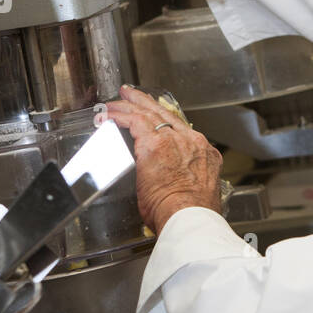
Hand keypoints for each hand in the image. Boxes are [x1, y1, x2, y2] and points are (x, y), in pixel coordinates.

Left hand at [104, 86, 222, 234]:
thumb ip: (184, 183)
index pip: (183, 130)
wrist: (190, 217)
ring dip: (129, 107)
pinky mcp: (154, 143)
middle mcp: (192, 142)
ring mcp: (175, 140)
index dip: (166, 121)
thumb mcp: (195, 193)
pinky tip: (108, 116)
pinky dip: (119, 116)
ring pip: (150, 114)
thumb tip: (169, 189)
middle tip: (133, 96)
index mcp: (204, 155)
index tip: (156, 118)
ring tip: (115, 102)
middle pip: (167, 115)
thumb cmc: (191, 215)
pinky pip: (135, 121)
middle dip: (148, 104)